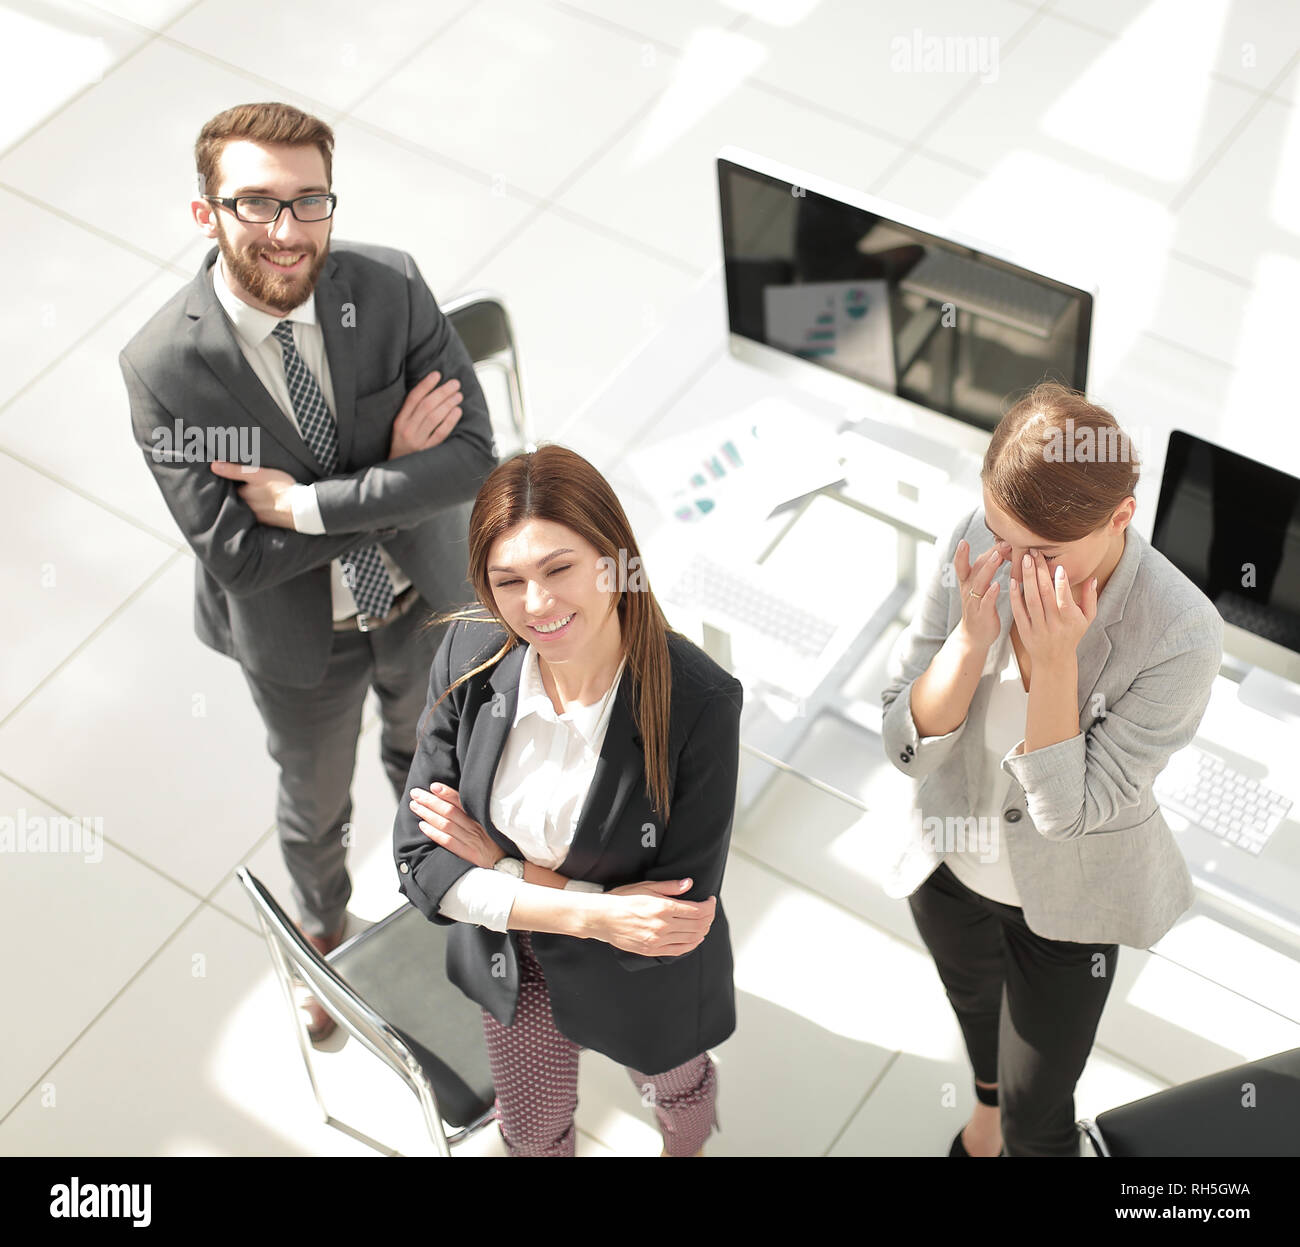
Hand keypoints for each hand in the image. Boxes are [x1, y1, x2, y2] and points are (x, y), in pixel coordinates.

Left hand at [210, 462, 296, 527]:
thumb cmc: (281, 488)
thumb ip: (235, 470)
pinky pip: (260, 517)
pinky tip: (266, 507)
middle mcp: (248, 509)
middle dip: (239, 495)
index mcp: (244, 496)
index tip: (230, 480)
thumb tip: (213, 466)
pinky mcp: (269, 522)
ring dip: (250, 504)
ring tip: (255, 497)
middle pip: (239, 500)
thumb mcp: (257, 474)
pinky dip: (260, 512)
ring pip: (249, 509)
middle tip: (243, 488)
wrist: (303, 508)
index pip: (232, 489)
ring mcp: (258, 517)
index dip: (231, 484)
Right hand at [389, 370, 462, 458]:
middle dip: (442, 392)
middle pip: (426, 406)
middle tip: (455, 384)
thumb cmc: (403, 446)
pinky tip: (457, 411)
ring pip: (434, 418)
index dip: (425, 385)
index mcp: (399, 421)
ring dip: (448, 404)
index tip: (437, 374)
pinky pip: (440, 433)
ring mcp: (417, 442)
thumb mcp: (401, 428)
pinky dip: (450, 421)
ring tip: (458, 395)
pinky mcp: (427, 452)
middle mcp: (407, 430)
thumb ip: (412, 413)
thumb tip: (431, 392)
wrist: (397, 474)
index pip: (413, 398)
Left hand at [409, 783, 502, 868]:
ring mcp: (470, 840)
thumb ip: (473, 813)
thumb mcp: (489, 823)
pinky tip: (423, 826)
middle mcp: (475, 826)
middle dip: (430, 800)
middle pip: (449, 811)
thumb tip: (453, 800)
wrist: (505, 864)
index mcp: (480, 816)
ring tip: (415, 806)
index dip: (447, 793)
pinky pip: (447, 841)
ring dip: (428, 813)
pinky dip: (434, 833)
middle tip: (415, 794)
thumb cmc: (493, 841)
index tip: (433, 786)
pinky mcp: (467, 853)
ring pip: (445, 824)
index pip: (461, 801)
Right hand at [597, 880, 715, 956]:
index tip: (711, 900)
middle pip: (697, 925)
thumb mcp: (646, 886)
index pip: (697, 910)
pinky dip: (691, 944)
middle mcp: (662, 926)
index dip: (709, 906)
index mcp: (663, 907)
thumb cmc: (623, 898)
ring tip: (705, 923)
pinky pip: (679, 950)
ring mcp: (658, 940)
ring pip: (691, 938)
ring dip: (703, 931)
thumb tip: (689, 883)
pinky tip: (696, 938)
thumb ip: (670, 887)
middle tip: (710, 910)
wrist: (602, 917)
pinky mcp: (652, 950)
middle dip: (709, 918)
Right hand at [953, 539, 1002, 649]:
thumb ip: (985, 570)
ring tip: (998, 556)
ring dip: (988, 568)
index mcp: (967, 583)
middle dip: (987, 555)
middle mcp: (968, 590)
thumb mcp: (978, 587)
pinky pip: (986, 602)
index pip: (963, 564)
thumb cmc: (980, 608)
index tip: (965, 540)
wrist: (975, 636)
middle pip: (974, 569)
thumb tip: (998, 550)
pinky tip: (998, 584)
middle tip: (1002, 542)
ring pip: (979, 582)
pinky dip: (991, 593)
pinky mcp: (983, 614)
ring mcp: (974, 602)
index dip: (961, 553)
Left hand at [1009, 550, 1097, 669]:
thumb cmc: (1072, 634)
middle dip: (1040, 572)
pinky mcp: (1024, 631)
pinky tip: (1013, 580)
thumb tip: (1092, 577)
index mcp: (1071, 621)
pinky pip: (1019, 611)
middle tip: (1035, 552)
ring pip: (1031, 601)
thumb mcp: (1087, 619)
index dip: (1061, 584)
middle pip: (1045, 596)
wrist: (1053, 660)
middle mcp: (1054, 625)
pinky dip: (1015, 596)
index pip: (1065, 600)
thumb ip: (1090, 598)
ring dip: (1027, 579)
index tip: (1058, 566)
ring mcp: (1038, 628)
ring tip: (1025, 560)